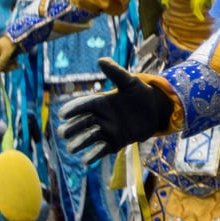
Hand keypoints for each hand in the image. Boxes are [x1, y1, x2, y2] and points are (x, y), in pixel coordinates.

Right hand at [0, 36, 21, 74]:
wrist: (19, 37)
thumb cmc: (11, 43)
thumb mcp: (6, 53)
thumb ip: (0, 63)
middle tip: (2, 75)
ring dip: (6, 68)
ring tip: (15, 65)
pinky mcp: (2, 57)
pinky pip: (4, 65)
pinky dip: (9, 66)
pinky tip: (16, 64)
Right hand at [57, 58, 175, 164]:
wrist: (157, 111)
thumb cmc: (141, 93)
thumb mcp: (130, 82)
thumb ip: (116, 73)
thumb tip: (101, 60)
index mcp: (100, 102)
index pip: (82, 105)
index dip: (72, 110)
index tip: (62, 114)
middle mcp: (100, 117)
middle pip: (79, 124)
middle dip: (70, 129)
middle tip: (64, 133)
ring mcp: (106, 131)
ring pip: (86, 139)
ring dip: (78, 143)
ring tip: (72, 148)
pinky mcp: (115, 143)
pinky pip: (100, 150)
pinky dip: (93, 155)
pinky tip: (86, 160)